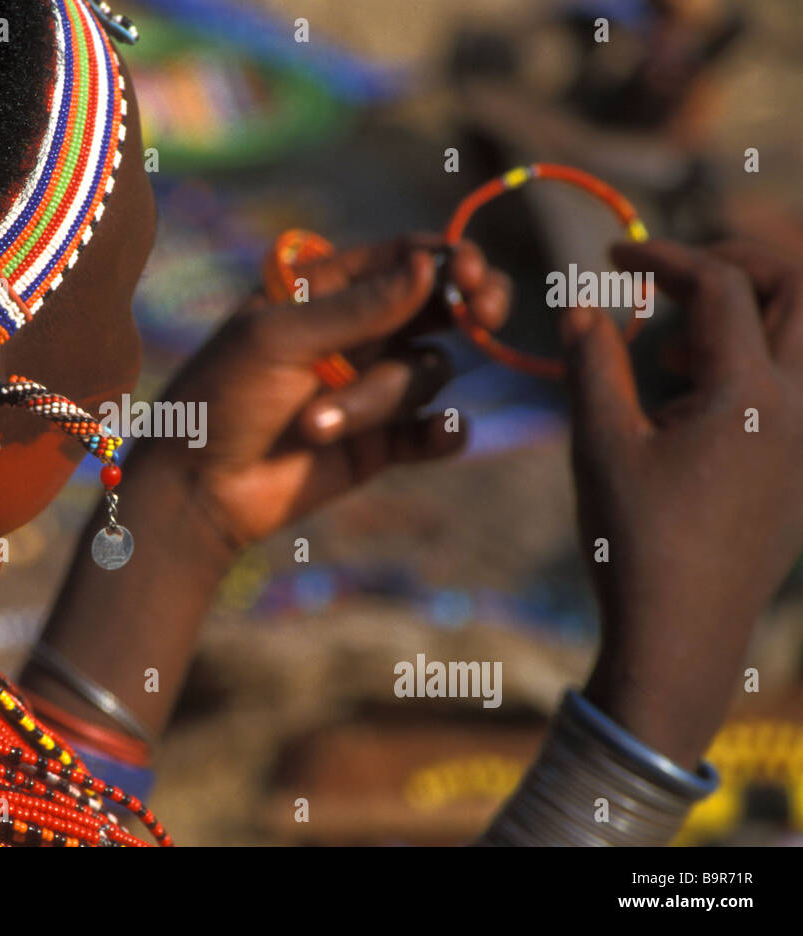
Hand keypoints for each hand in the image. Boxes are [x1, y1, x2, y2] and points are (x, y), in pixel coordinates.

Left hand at [129, 233, 510, 551]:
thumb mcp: (278, 339)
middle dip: (470, 304)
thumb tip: (429, 265)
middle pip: (442, 305)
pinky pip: (436, 430)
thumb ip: (358, 306)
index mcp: (324, 291)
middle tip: (483, 312)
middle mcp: (357, 333)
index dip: (445, 259)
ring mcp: (372, 387)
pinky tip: (439, 435)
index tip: (467, 273)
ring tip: (314, 425)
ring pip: (428, 372)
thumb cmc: (221, 398)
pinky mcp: (382, 442)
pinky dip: (445, 433)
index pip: (404, 258)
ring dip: (380, 399)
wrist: (199, 489)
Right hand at [565, 238, 802, 767]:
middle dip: (734, 265)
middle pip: (796, 291)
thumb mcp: (600, 445)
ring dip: (747, 318)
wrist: (682, 635)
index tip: (613, 255)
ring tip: (668, 354)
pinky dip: (752, 367)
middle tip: (670, 276)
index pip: (721, 286)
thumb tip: (582, 306)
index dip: (664, 256)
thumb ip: (592, 363)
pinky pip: (793, 388)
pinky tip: (687, 409)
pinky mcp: (799, 471)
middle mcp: (797, 408)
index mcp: (749, 394)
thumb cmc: (634, 541)